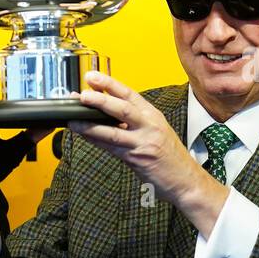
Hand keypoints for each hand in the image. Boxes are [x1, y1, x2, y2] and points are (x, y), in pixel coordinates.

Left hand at [67, 71, 228, 236]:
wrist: (186, 180)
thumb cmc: (169, 156)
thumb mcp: (155, 130)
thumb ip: (133, 121)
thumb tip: (104, 111)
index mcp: (153, 115)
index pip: (129, 94)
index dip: (109, 83)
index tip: (92, 76)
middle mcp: (149, 126)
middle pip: (122, 108)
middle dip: (100, 100)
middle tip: (82, 95)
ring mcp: (143, 143)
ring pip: (113, 131)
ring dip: (90, 124)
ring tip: (72, 118)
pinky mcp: (137, 159)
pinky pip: (111, 148)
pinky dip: (95, 141)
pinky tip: (82, 136)